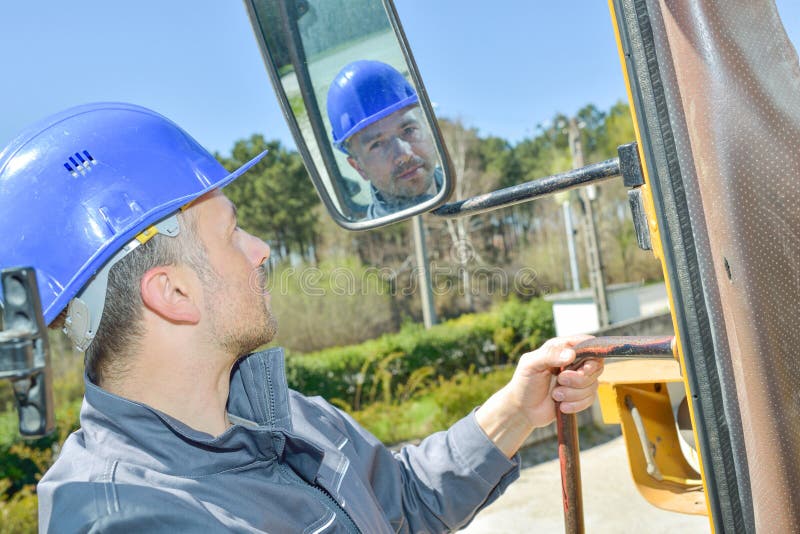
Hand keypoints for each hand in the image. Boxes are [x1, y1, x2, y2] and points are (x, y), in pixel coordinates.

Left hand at [476, 335, 604, 456]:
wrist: (522, 409)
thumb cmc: (524, 382)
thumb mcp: (531, 365)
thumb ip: (549, 355)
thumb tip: (571, 355)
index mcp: (562, 348)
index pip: (587, 343)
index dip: (590, 353)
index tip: (580, 366)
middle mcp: (573, 362)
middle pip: (595, 366)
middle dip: (579, 378)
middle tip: (561, 380)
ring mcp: (578, 380)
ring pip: (593, 385)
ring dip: (573, 394)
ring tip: (555, 395)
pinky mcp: (580, 396)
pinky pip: (590, 399)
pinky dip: (575, 405)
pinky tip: (561, 406)